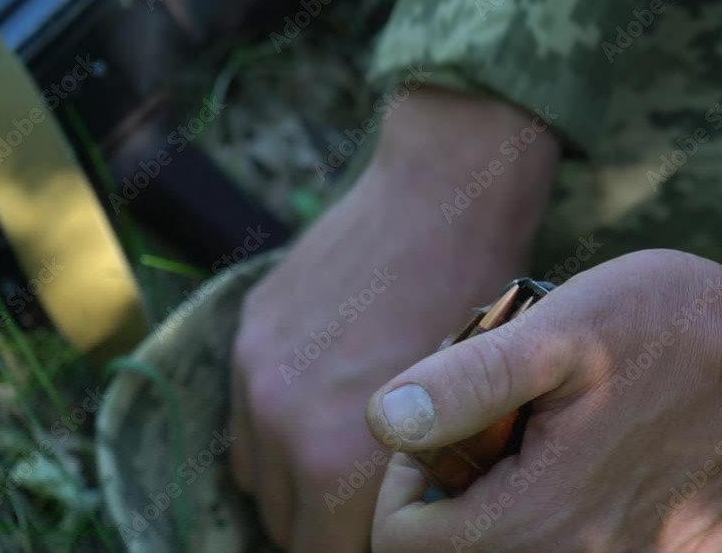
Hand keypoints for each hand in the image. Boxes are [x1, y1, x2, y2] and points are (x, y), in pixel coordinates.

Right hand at [230, 88, 559, 550]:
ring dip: (293, 488)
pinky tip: (317, 415)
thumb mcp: (465, 424)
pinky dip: (273, 437)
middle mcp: (284, 432)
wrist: (440, 202)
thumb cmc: (478, 313)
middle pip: (288, 529)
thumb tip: (392, 524)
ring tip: (340, 467)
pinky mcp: (248, 340)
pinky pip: (244, 424)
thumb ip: (411, 486)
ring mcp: (257, 382)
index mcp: (342, 465)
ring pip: (257, 482)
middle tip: (366, 509)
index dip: (366, 546)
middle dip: (327, 529)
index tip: (386, 529)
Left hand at [366, 247, 721, 552]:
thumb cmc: (672, 331)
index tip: (441, 431)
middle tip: (493, 429)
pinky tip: (592, 459)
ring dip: (505, 506)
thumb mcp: (560, 333)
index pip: (404, 544)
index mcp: (536, 518)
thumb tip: (383, 421)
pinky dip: (560, 517)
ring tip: (539, 440)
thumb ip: (465, 385)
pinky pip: (579, 550)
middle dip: (454, 497)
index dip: (403, 484)